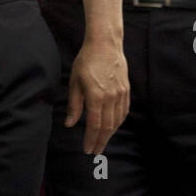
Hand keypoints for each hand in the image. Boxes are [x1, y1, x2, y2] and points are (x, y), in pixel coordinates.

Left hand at [64, 38, 128, 154]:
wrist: (105, 44)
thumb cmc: (86, 61)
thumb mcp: (75, 82)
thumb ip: (74, 105)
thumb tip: (70, 124)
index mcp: (96, 96)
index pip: (94, 125)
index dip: (91, 139)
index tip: (87, 149)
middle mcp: (111, 97)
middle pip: (107, 127)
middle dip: (100, 141)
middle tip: (95, 152)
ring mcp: (121, 94)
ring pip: (117, 121)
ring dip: (110, 134)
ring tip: (102, 141)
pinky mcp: (126, 90)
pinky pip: (124, 112)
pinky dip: (118, 122)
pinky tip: (113, 127)